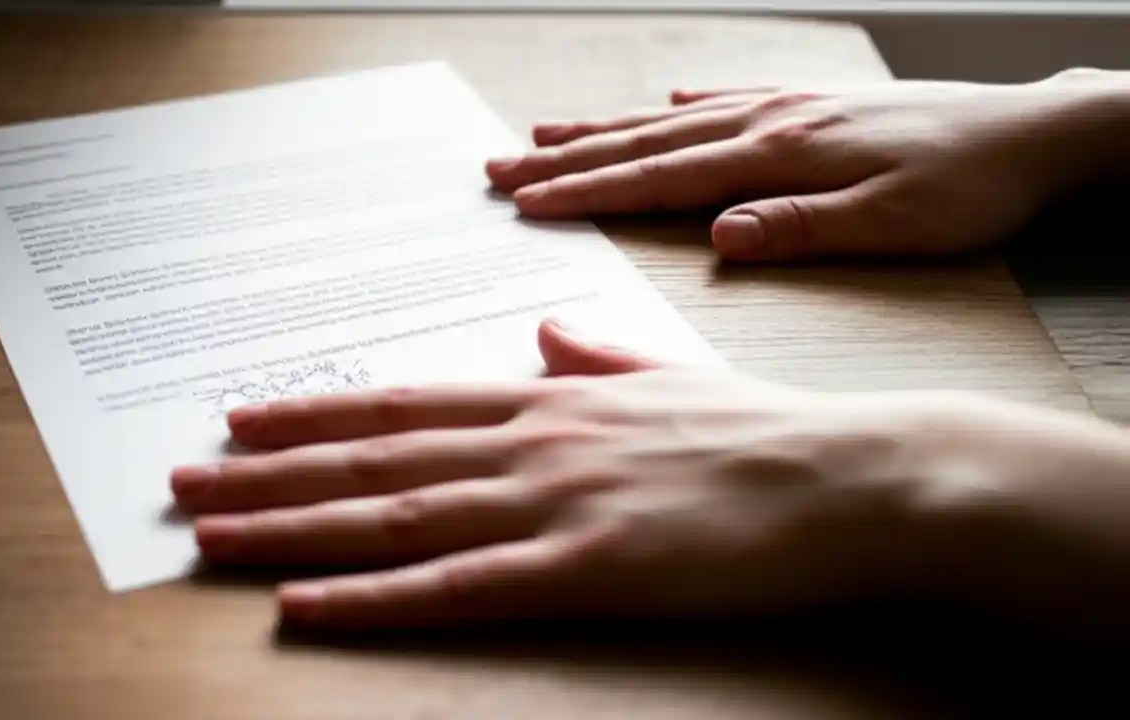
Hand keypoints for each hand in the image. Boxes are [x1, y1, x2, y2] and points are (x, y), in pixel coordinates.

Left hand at [171, 321, 1129, 631]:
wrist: (851, 477)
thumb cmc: (765, 433)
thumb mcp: (671, 375)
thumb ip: (598, 357)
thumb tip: (547, 333)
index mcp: (553, 397)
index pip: (407, 403)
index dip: (316, 413)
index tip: (245, 417)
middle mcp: (533, 440)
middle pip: (376, 457)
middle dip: (269, 472)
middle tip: (183, 480)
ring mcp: (554, 503)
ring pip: (394, 514)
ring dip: (291, 525)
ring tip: (211, 533)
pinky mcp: (586, 570)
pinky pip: (458, 587)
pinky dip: (373, 596)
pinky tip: (307, 602)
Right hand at [486, 69, 1129, 261]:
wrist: (1032, 132)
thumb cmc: (968, 187)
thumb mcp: (891, 226)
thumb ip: (801, 228)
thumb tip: (722, 236)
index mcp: (778, 158)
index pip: (660, 180)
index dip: (587, 193)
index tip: (527, 202)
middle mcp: (770, 123)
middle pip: (647, 143)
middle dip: (567, 158)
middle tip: (499, 166)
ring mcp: (787, 106)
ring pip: (674, 118)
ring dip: (606, 127)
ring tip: (546, 130)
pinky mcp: (812, 103)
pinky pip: (729, 99)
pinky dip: (686, 105)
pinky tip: (664, 103)